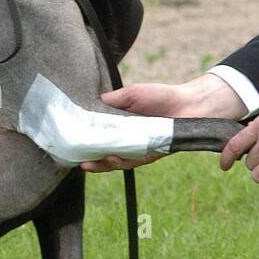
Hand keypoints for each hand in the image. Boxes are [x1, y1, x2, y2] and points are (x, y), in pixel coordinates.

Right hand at [80, 75, 246, 172]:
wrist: (189, 105)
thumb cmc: (161, 97)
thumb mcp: (133, 94)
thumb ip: (113, 99)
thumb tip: (92, 102)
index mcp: (120, 123)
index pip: (98, 133)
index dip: (84, 138)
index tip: (69, 139)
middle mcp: (126, 138)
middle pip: (103, 151)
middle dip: (88, 157)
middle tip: (74, 160)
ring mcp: (136, 149)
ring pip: (115, 161)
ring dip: (101, 164)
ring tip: (88, 164)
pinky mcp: (148, 156)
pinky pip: (131, 163)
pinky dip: (119, 162)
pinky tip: (110, 159)